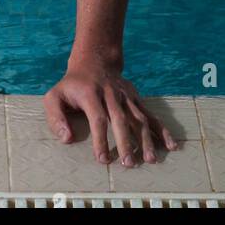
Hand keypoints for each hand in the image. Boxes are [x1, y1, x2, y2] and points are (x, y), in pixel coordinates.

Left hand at [44, 62, 178, 165]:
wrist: (93, 61)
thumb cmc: (71, 86)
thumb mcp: (54, 96)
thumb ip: (55, 117)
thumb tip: (66, 138)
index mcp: (89, 93)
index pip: (97, 117)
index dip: (101, 139)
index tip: (103, 159)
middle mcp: (110, 93)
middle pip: (120, 118)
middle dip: (126, 141)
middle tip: (129, 163)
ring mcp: (125, 95)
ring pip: (137, 116)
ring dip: (145, 138)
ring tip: (150, 159)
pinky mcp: (135, 97)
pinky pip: (150, 113)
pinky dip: (161, 129)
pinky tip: (170, 144)